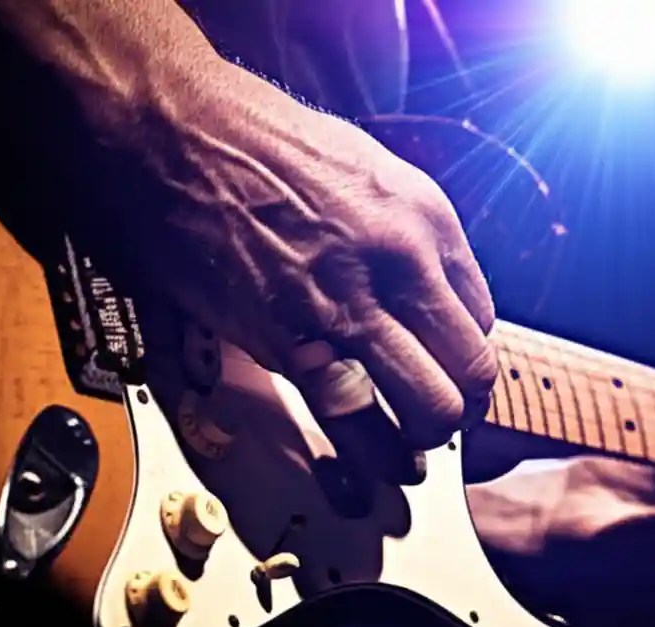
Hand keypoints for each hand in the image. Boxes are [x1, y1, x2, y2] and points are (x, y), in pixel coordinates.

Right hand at [0, 2, 495, 451]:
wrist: (174, 133)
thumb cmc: (255, 140)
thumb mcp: (364, 169)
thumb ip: (403, 235)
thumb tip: (420, 287)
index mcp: (425, 218)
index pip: (480, 318)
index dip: (461, 355)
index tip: (444, 369)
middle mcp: (401, 265)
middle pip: (470, 371)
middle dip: (461, 407)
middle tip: (442, 420)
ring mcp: (348, 308)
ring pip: (430, 409)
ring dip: (424, 440)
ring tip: (411, 452)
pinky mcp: (288, 343)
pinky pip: (354, 422)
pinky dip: (371, 455)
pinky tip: (373, 465)